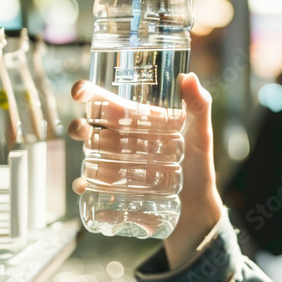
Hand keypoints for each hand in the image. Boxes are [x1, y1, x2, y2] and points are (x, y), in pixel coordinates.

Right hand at [68, 73, 224, 266]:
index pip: (108, 103)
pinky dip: (83, 186)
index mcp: (137, 121)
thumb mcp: (201, 135)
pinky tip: (84, 187)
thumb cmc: (198, 165)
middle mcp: (121, 140)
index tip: (79, 92)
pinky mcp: (114, 190)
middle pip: (91, 128)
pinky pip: (91, 187)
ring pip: (89, 156)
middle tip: (81, 129)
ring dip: (83, 157)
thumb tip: (189, 76)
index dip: (89, 93)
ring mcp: (115, 165)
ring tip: (88, 158)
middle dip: (79, 126)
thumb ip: (199, 106)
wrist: (198, 206)